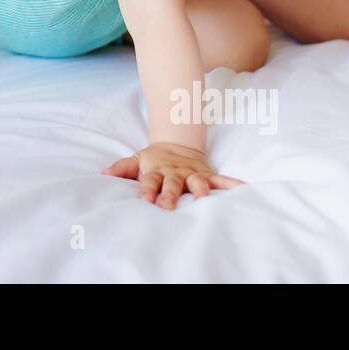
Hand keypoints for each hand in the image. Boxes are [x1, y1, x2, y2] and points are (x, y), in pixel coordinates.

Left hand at [101, 142, 242, 209]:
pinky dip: (233, 184)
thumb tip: (104, 173)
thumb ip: (122, 168)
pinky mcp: (207, 175)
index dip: (147, 189)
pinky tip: (245, 190)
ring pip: (197, 181)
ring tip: (203, 196)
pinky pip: (222, 180)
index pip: (150, 181)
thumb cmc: (154, 159)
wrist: (177, 143)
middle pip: (172, 184)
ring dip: (200, 188)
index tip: (145, 199)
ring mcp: (192, 174)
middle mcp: (175, 173)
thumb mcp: (136, 159)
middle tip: (168, 206)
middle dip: (170, 194)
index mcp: (157, 171)